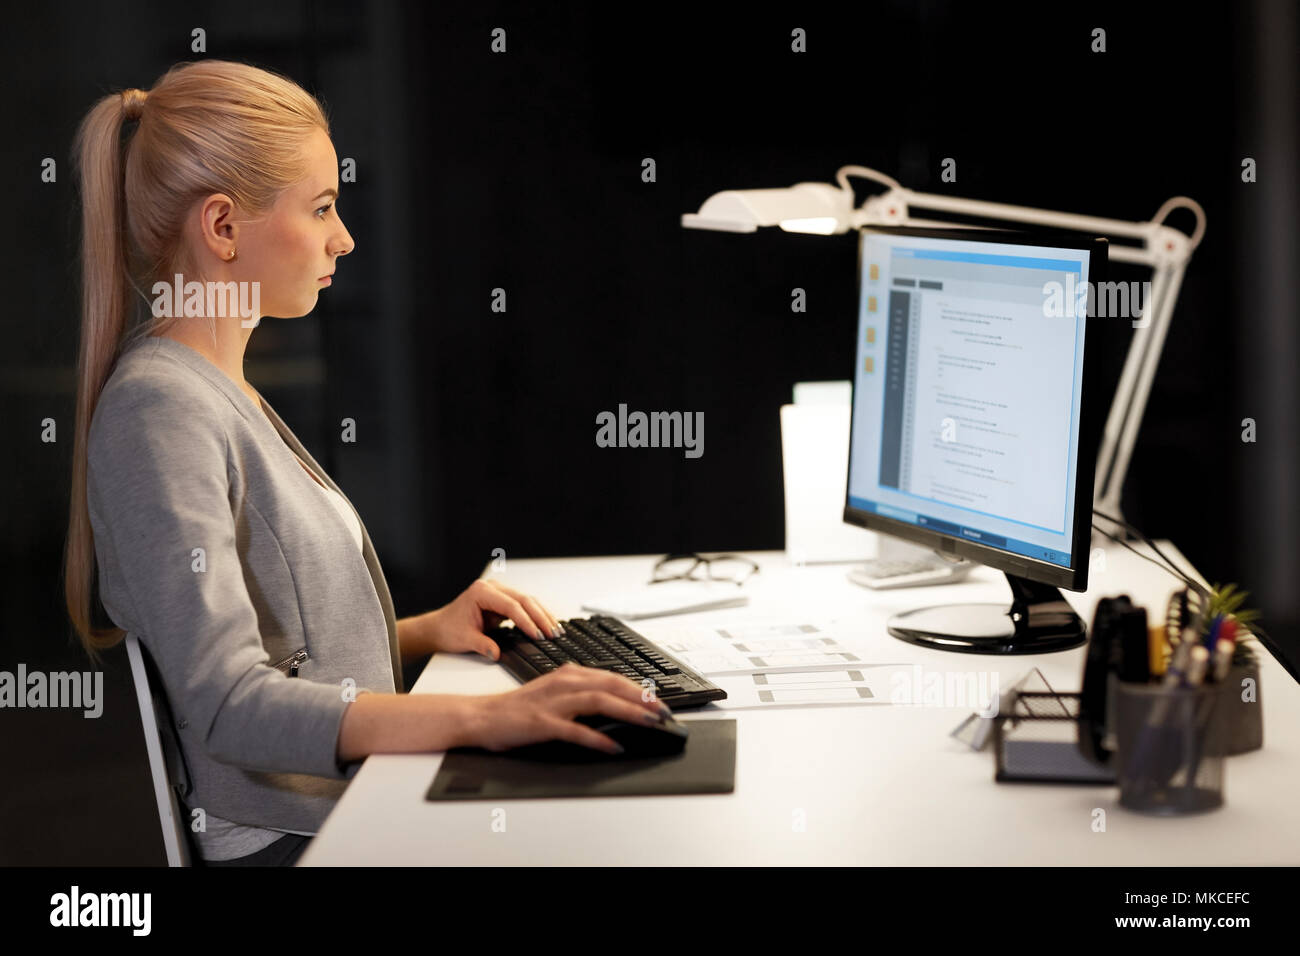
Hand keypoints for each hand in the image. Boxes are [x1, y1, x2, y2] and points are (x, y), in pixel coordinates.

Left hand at [421, 579, 563, 661]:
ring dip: (542, 615)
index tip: (537, 635)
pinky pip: (524, 606)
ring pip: (528, 601)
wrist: (439, 628)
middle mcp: (492, 588)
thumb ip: (482, 645)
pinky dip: (536, 616)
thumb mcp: (465, 639)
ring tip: (556, 630)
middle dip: (540, 617)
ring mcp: (499, 592)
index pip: (511, 606)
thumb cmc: (449, 630)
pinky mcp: (503, 600)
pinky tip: (547, 625)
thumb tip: (497, 654)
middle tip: (553, 633)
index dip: (526, 621)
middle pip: (524, 600)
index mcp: (482, 592)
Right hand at [463, 663, 672, 753]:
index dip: (640, 689)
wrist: (481, 716)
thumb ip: (581, 693)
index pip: (613, 677)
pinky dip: (597, 738)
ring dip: (628, 712)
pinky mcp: (542, 723)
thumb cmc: (517, 708)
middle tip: (664, 712)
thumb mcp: (553, 693)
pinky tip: (613, 746)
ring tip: (649, 723)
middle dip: (642, 698)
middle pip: (612, 685)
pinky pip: (575, 730)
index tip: (659, 702)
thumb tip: (614, 703)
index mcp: (568, 675)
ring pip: (599, 702)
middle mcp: (563, 684)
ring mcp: (553, 703)